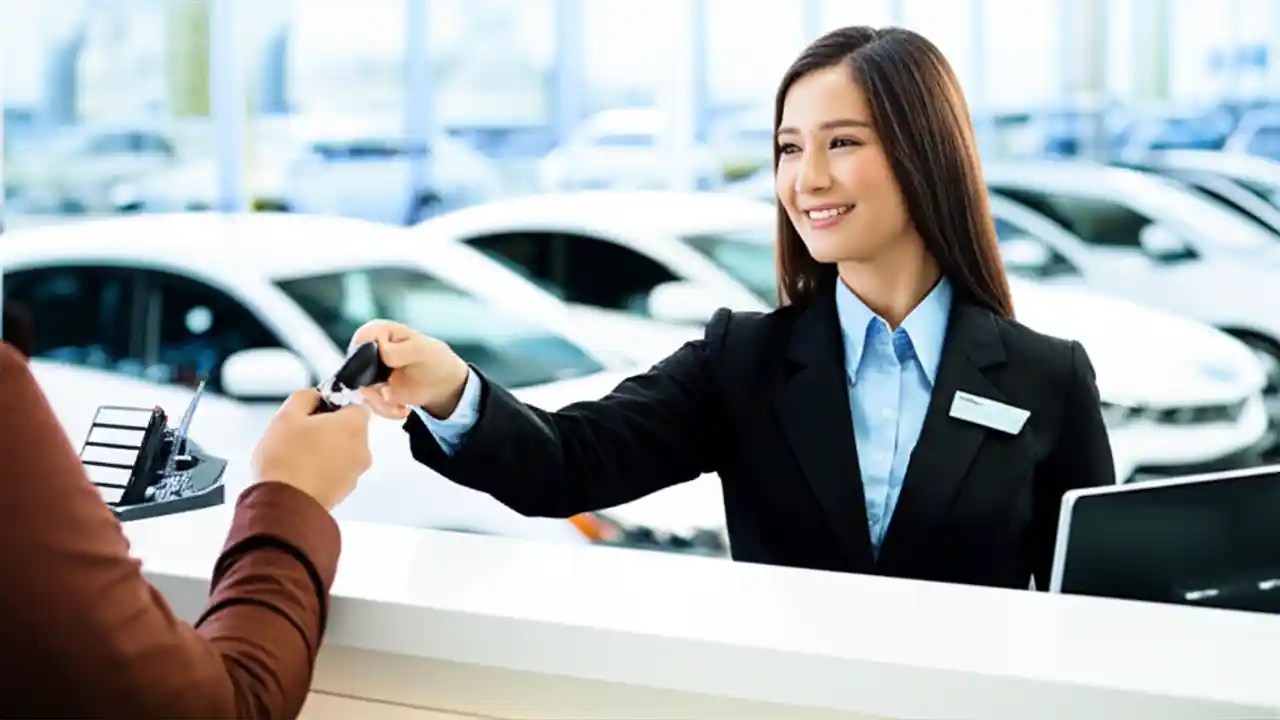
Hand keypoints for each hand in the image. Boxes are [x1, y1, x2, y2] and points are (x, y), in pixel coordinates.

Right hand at [251, 389, 372, 510]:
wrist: (284, 504)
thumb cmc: (286, 459)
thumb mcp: (287, 415)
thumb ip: (305, 396)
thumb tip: (314, 396)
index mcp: (354, 426)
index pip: (356, 405)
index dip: (334, 404)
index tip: (316, 409)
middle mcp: (362, 449)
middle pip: (351, 429)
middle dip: (329, 428)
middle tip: (302, 432)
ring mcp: (355, 472)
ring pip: (344, 451)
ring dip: (326, 449)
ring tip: (298, 454)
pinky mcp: (345, 491)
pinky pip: (337, 471)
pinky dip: (324, 468)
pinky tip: (302, 470)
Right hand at [348, 319, 469, 420]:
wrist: (442, 383)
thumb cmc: (434, 359)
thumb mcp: (421, 351)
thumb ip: (399, 350)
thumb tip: (380, 352)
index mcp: (379, 330)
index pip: (360, 341)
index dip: (368, 360)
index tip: (385, 377)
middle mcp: (368, 348)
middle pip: (354, 369)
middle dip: (374, 388)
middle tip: (392, 397)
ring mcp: (367, 369)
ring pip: (360, 389)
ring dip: (381, 403)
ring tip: (404, 407)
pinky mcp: (370, 388)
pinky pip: (368, 402)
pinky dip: (385, 410)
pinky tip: (403, 410)